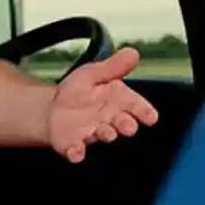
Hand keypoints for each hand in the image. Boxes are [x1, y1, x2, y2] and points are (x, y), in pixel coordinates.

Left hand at [47, 47, 158, 162]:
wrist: (52, 108)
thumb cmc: (80, 92)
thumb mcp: (93, 73)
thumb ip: (113, 67)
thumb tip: (133, 52)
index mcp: (117, 100)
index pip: (135, 104)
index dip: (144, 111)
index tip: (151, 117)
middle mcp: (109, 119)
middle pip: (122, 123)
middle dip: (126, 125)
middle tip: (130, 127)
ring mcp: (92, 133)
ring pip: (102, 135)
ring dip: (106, 134)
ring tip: (108, 133)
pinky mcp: (74, 144)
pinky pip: (77, 150)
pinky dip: (77, 153)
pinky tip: (76, 152)